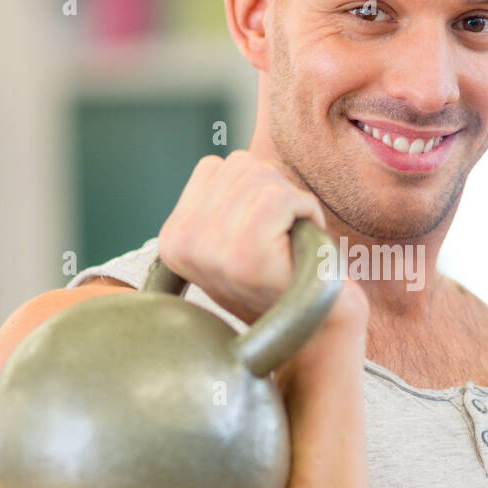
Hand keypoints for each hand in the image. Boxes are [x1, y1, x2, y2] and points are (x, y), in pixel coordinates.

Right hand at [158, 151, 343, 326]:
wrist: (314, 326)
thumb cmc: (280, 275)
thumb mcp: (233, 234)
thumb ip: (220, 197)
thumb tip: (227, 161)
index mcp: (173, 237)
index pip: (212, 167)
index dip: (250, 189)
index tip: (260, 231)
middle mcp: (183, 243)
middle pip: (239, 166)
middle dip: (273, 191)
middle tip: (281, 238)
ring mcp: (212, 251)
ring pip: (262, 177)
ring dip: (292, 203)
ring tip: (290, 242)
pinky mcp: (246, 255)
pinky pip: (282, 198)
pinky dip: (306, 211)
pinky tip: (303, 244)